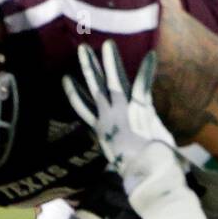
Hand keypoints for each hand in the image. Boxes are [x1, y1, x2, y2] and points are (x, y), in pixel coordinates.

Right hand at [63, 42, 181, 199]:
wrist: (146, 174)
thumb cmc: (138, 171)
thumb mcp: (123, 159)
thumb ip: (121, 152)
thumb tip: (123, 160)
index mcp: (103, 129)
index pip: (84, 108)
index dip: (75, 93)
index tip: (65, 79)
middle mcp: (109, 117)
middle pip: (95, 87)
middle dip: (89, 67)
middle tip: (81, 49)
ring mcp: (124, 110)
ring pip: (114, 80)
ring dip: (111, 61)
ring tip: (107, 44)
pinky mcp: (141, 107)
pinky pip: (143, 84)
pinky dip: (148, 70)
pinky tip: (152, 55)